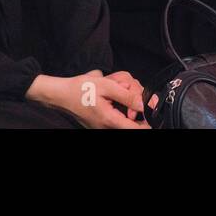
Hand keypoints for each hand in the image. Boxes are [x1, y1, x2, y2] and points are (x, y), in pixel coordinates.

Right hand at [26, 71, 148, 128]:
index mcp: (110, 120)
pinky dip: (119, 108)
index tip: (154, 115)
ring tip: (118, 89)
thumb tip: (143, 104)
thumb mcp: (106, 86)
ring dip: (127, 106)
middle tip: (130, 90)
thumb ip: (126, 95)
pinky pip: (116, 119)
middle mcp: (107, 127)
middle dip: (136, 108)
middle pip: (131, 123)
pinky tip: (113, 95)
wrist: (60, 95)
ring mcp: (103, 127)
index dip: (148, 123)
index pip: (135, 128)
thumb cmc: (80, 89)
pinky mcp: (100, 124)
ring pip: (124, 120)